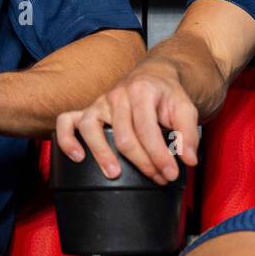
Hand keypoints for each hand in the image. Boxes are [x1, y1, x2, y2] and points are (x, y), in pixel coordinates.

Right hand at [55, 59, 199, 184]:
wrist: (153, 76)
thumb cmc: (168, 96)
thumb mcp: (185, 108)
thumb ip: (188, 133)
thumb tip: (188, 160)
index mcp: (142, 92)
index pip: (147, 130)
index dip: (159, 155)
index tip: (170, 174)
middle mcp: (117, 95)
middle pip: (124, 135)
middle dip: (142, 162)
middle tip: (157, 179)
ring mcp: (99, 102)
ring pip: (91, 128)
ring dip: (101, 154)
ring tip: (115, 174)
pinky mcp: (88, 110)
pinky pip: (66, 122)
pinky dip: (67, 139)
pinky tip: (77, 158)